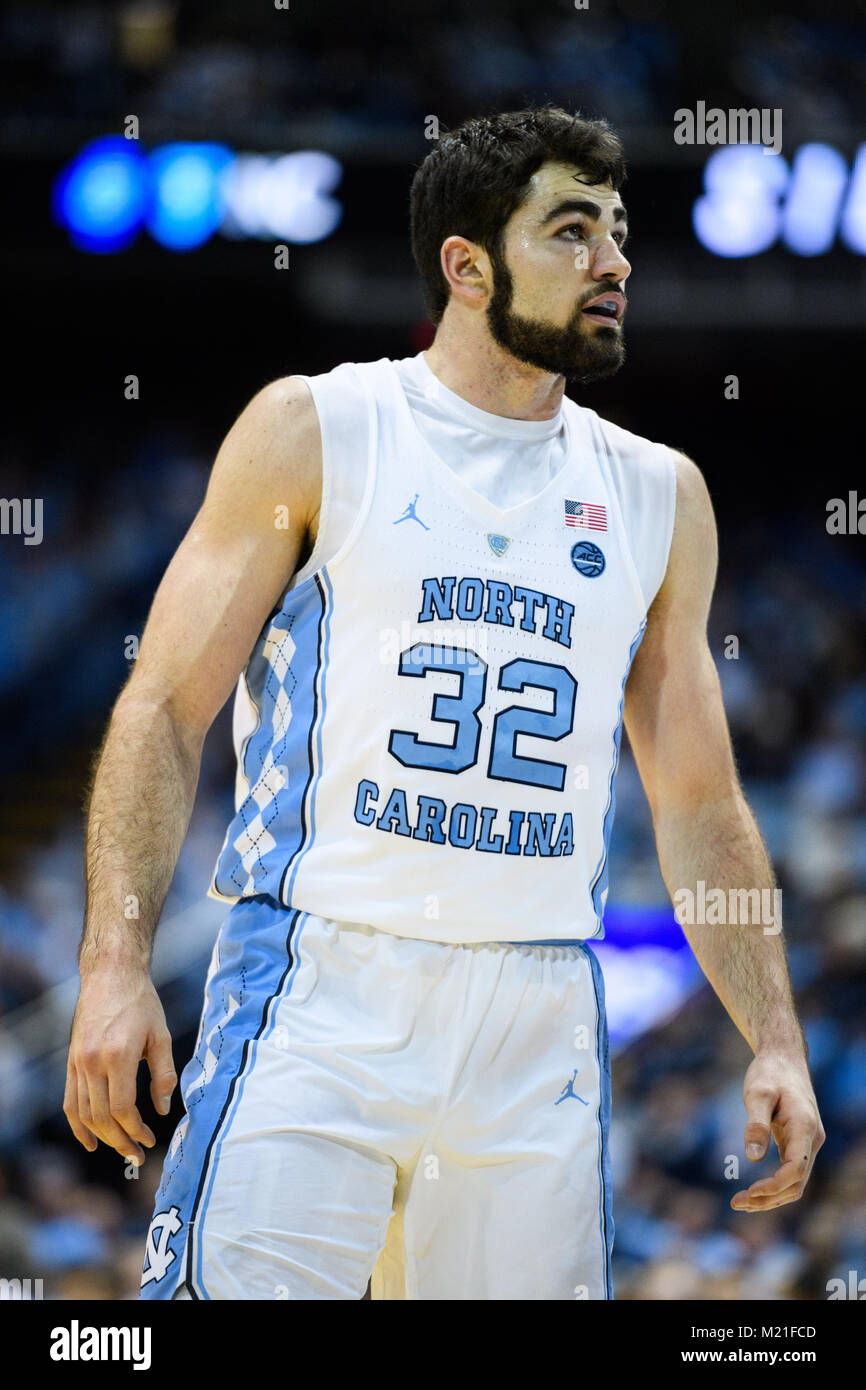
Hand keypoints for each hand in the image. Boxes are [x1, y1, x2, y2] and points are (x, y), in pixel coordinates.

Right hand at [64, 964, 177, 1165]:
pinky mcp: (71, 1061)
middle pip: (101, 1117)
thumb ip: (164, 1075)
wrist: (110, 974)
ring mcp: (77, 1062)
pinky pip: (70, 1101)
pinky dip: (77, 1125)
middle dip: (120, 1141)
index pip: (121, 1108)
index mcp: (118, 1055)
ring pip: (83, 1114)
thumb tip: (163, 1110)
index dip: (135, 1130)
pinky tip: (89, 1141)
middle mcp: (92, 1061)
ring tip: (121, 1150)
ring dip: (101, 1138)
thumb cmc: (141, 1002)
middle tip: (137, 1155)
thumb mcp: (161, 1035)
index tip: (150, 1139)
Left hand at [731, 1050, 824, 1211]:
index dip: (774, 1186)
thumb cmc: (769, 1073)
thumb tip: (753, 1158)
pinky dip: (773, 1186)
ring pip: (795, 1182)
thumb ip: (756, 1124)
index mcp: (804, 1128)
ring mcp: (807, 1143)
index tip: (748, 1192)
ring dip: (770, 1197)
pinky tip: (752, 1191)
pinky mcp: (798, 1142)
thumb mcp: (757, 1093)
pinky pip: (790, 1172)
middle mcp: (811, 1140)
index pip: (795, 1169)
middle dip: (768, 1199)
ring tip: (739, 1202)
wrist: (784, 1057)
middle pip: (796, 1184)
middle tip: (735, 1203)